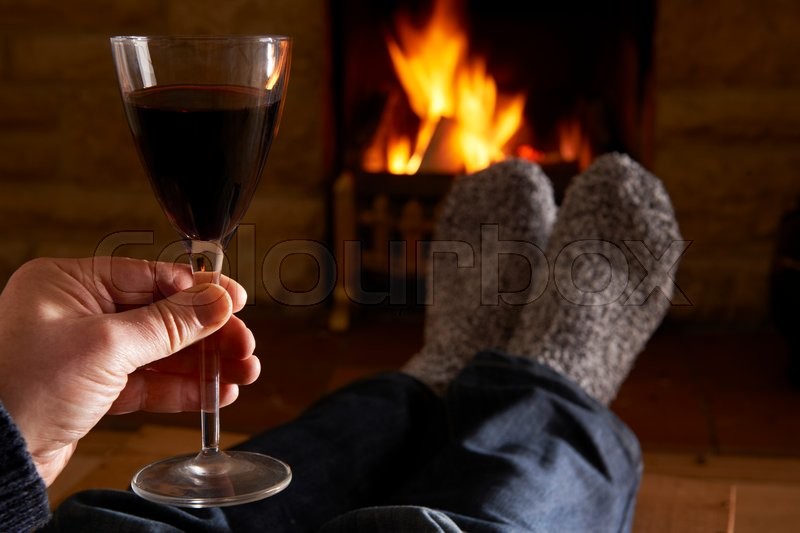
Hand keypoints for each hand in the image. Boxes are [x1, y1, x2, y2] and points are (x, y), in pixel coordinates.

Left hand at [0, 257, 259, 485]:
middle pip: (164, 315)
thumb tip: (218, 300)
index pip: (152, 277)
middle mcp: (80, 312)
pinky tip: (215, 393)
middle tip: (245, 345)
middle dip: (209, 333)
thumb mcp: (107, 346)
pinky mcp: (96, 388)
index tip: (236, 301)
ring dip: (204, 363)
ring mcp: (89, 352)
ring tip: (242, 373)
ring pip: (162, 351)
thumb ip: (170, 323)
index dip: (199, 290)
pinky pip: (150, 381)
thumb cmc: (23, 388)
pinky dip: (183, 388)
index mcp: (71, 283)